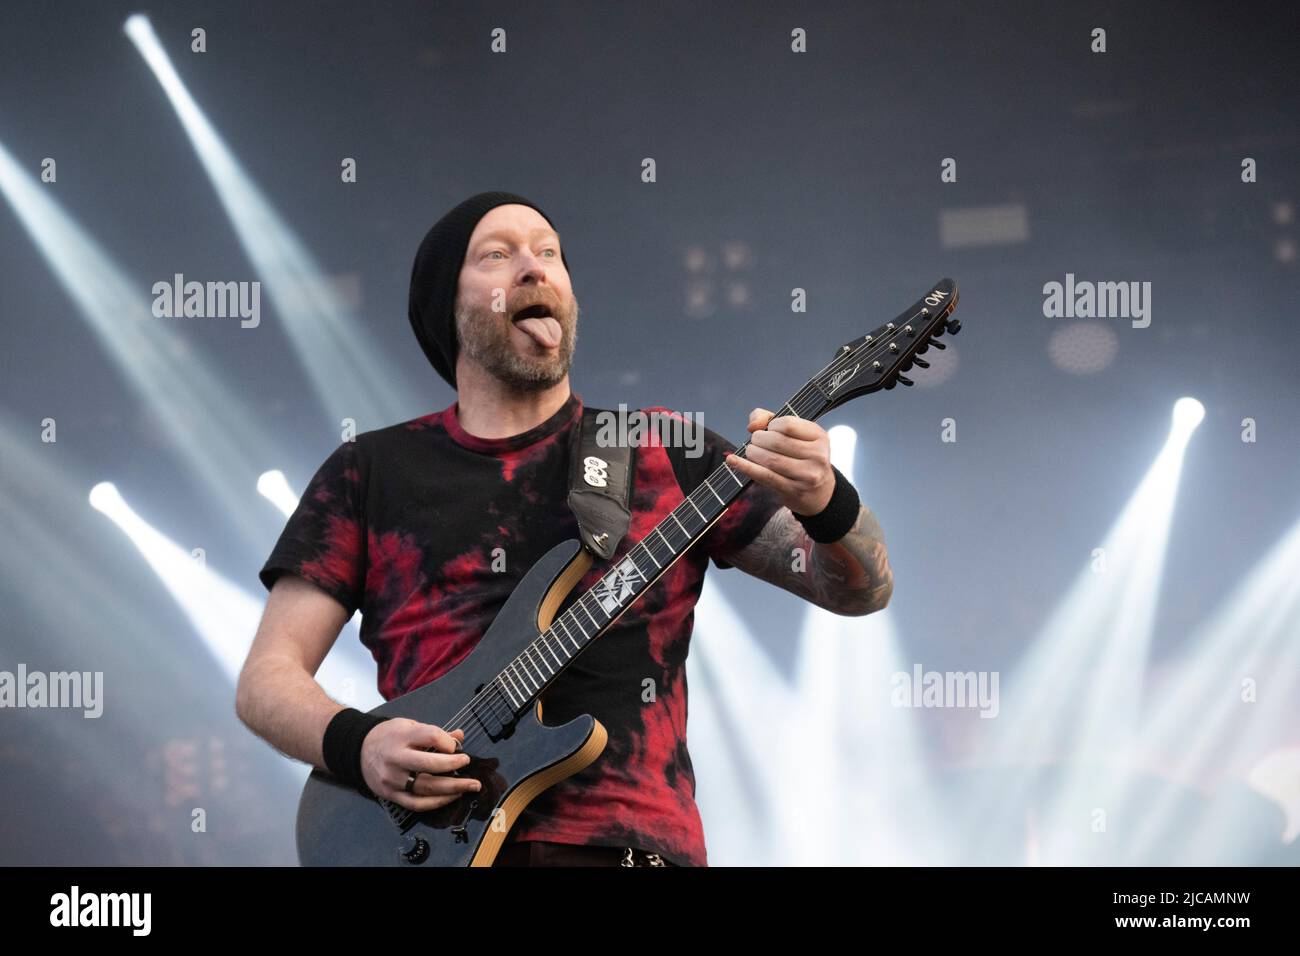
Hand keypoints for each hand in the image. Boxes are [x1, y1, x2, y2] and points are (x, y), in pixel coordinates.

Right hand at [360, 718, 481, 810]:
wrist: (359, 750)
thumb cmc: (389, 736)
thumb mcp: (409, 726)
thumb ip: (435, 733)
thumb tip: (459, 736)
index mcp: (402, 736)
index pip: (430, 737)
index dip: (448, 742)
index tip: (456, 747)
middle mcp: (395, 758)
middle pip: (429, 765)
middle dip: (453, 766)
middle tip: (468, 764)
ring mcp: (392, 778)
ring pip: (425, 788)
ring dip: (451, 789)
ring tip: (469, 786)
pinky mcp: (390, 794)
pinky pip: (416, 803)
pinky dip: (436, 803)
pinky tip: (450, 797)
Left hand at [724, 407, 835, 516]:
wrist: (819, 493)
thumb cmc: (803, 458)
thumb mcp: (796, 435)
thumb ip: (770, 419)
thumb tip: (753, 425)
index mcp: (819, 436)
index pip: (788, 424)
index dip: (771, 425)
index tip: (769, 430)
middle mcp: (817, 455)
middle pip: (777, 442)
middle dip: (758, 439)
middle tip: (755, 442)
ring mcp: (807, 475)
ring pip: (771, 460)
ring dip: (753, 453)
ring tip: (751, 451)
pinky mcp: (794, 491)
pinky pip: (765, 476)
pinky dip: (745, 467)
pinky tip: (732, 461)